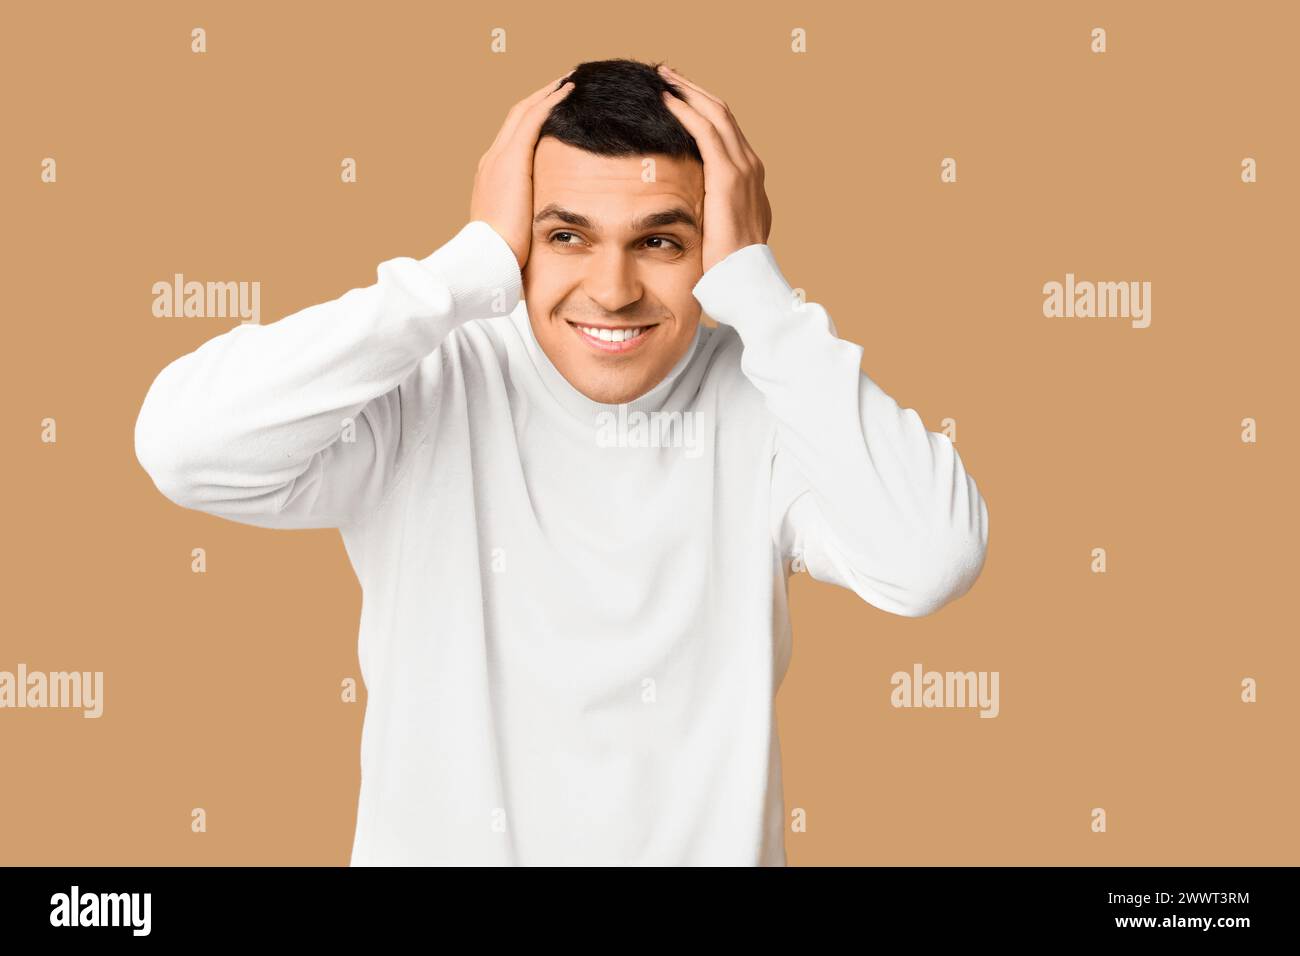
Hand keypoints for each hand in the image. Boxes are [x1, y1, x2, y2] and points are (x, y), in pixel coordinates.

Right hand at [470, 72, 575, 268]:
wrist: (487, 257)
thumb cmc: (504, 254)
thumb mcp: (517, 230)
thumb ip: (529, 218)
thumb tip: (549, 226)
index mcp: (492, 176)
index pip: (514, 137)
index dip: (534, 119)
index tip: (553, 108)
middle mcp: (492, 160)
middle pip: (517, 117)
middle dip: (540, 98)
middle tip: (564, 84)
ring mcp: (499, 158)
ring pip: (524, 112)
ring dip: (547, 94)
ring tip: (569, 81)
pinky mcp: (511, 160)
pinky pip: (532, 120)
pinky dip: (549, 102)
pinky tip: (567, 92)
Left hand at [657, 64, 771, 272]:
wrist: (743, 279)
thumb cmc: (727, 264)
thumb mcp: (720, 228)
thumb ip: (710, 208)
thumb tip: (691, 205)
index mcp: (748, 176)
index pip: (725, 130)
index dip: (701, 108)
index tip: (678, 96)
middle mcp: (750, 165)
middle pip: (722, 114)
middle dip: (694, 91)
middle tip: (668, 75)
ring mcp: (743, 169)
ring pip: (716, 114)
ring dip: (688, 92)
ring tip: (664, 78)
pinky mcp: (729, 177)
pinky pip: (706, 132)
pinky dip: (686, 111)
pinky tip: (667, 100)